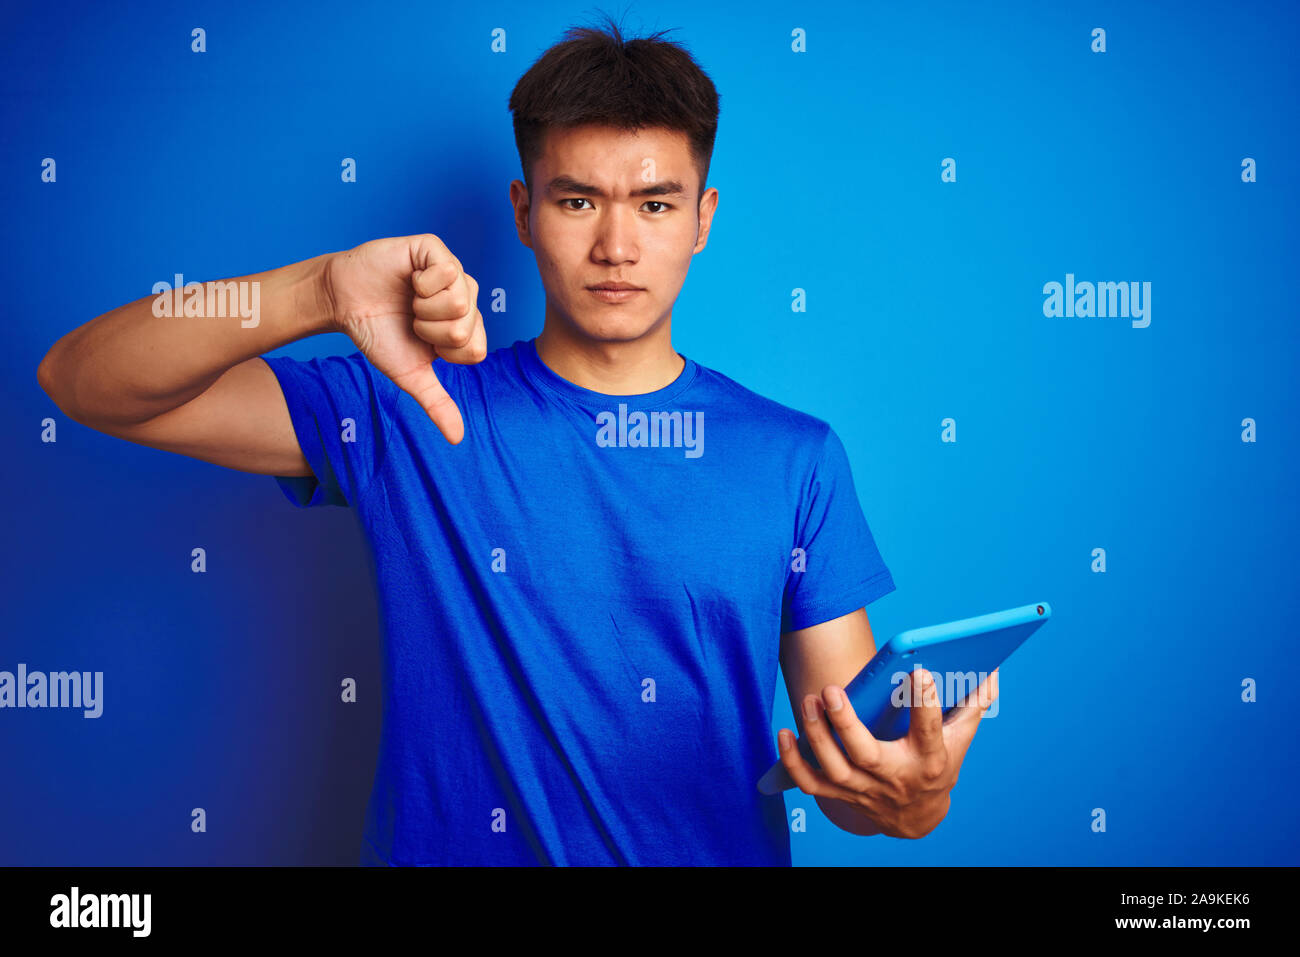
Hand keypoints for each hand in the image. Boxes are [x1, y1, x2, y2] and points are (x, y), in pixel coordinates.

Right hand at [323, 233, 485, 443]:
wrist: (343, 305)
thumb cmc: (378, 335)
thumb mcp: (410, 374)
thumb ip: (437, 403)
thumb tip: (457, 439)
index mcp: (465, 325)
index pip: (476, 350)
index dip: (443, 352)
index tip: (422, 341)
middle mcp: (465, 297)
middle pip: (466, 327)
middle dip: (429, 331)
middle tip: (412, 319)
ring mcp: (452, 271)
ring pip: (460, 300)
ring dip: (424, 308)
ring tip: (410, 300)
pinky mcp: (434, 249)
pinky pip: (448, 270)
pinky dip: (422, 284)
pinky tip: (410, 281)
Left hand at [777, 667, 998, 837]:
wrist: (917, 817)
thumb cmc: (937, 765)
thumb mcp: (961, 740)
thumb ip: (973, 704)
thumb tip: (989, 669)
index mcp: (928, 761)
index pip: (929, 733)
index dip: (925, 705)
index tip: (919, 672)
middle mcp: (894, 778)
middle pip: (864, 754)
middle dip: (845, 723)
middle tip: (831, 689)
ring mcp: (863, 789)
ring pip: (833, 769)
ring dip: (815, 735)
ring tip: (809, 700)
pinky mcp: (840, 794)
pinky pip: (810, 783)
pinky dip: (793, 761)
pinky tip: (784, 733)